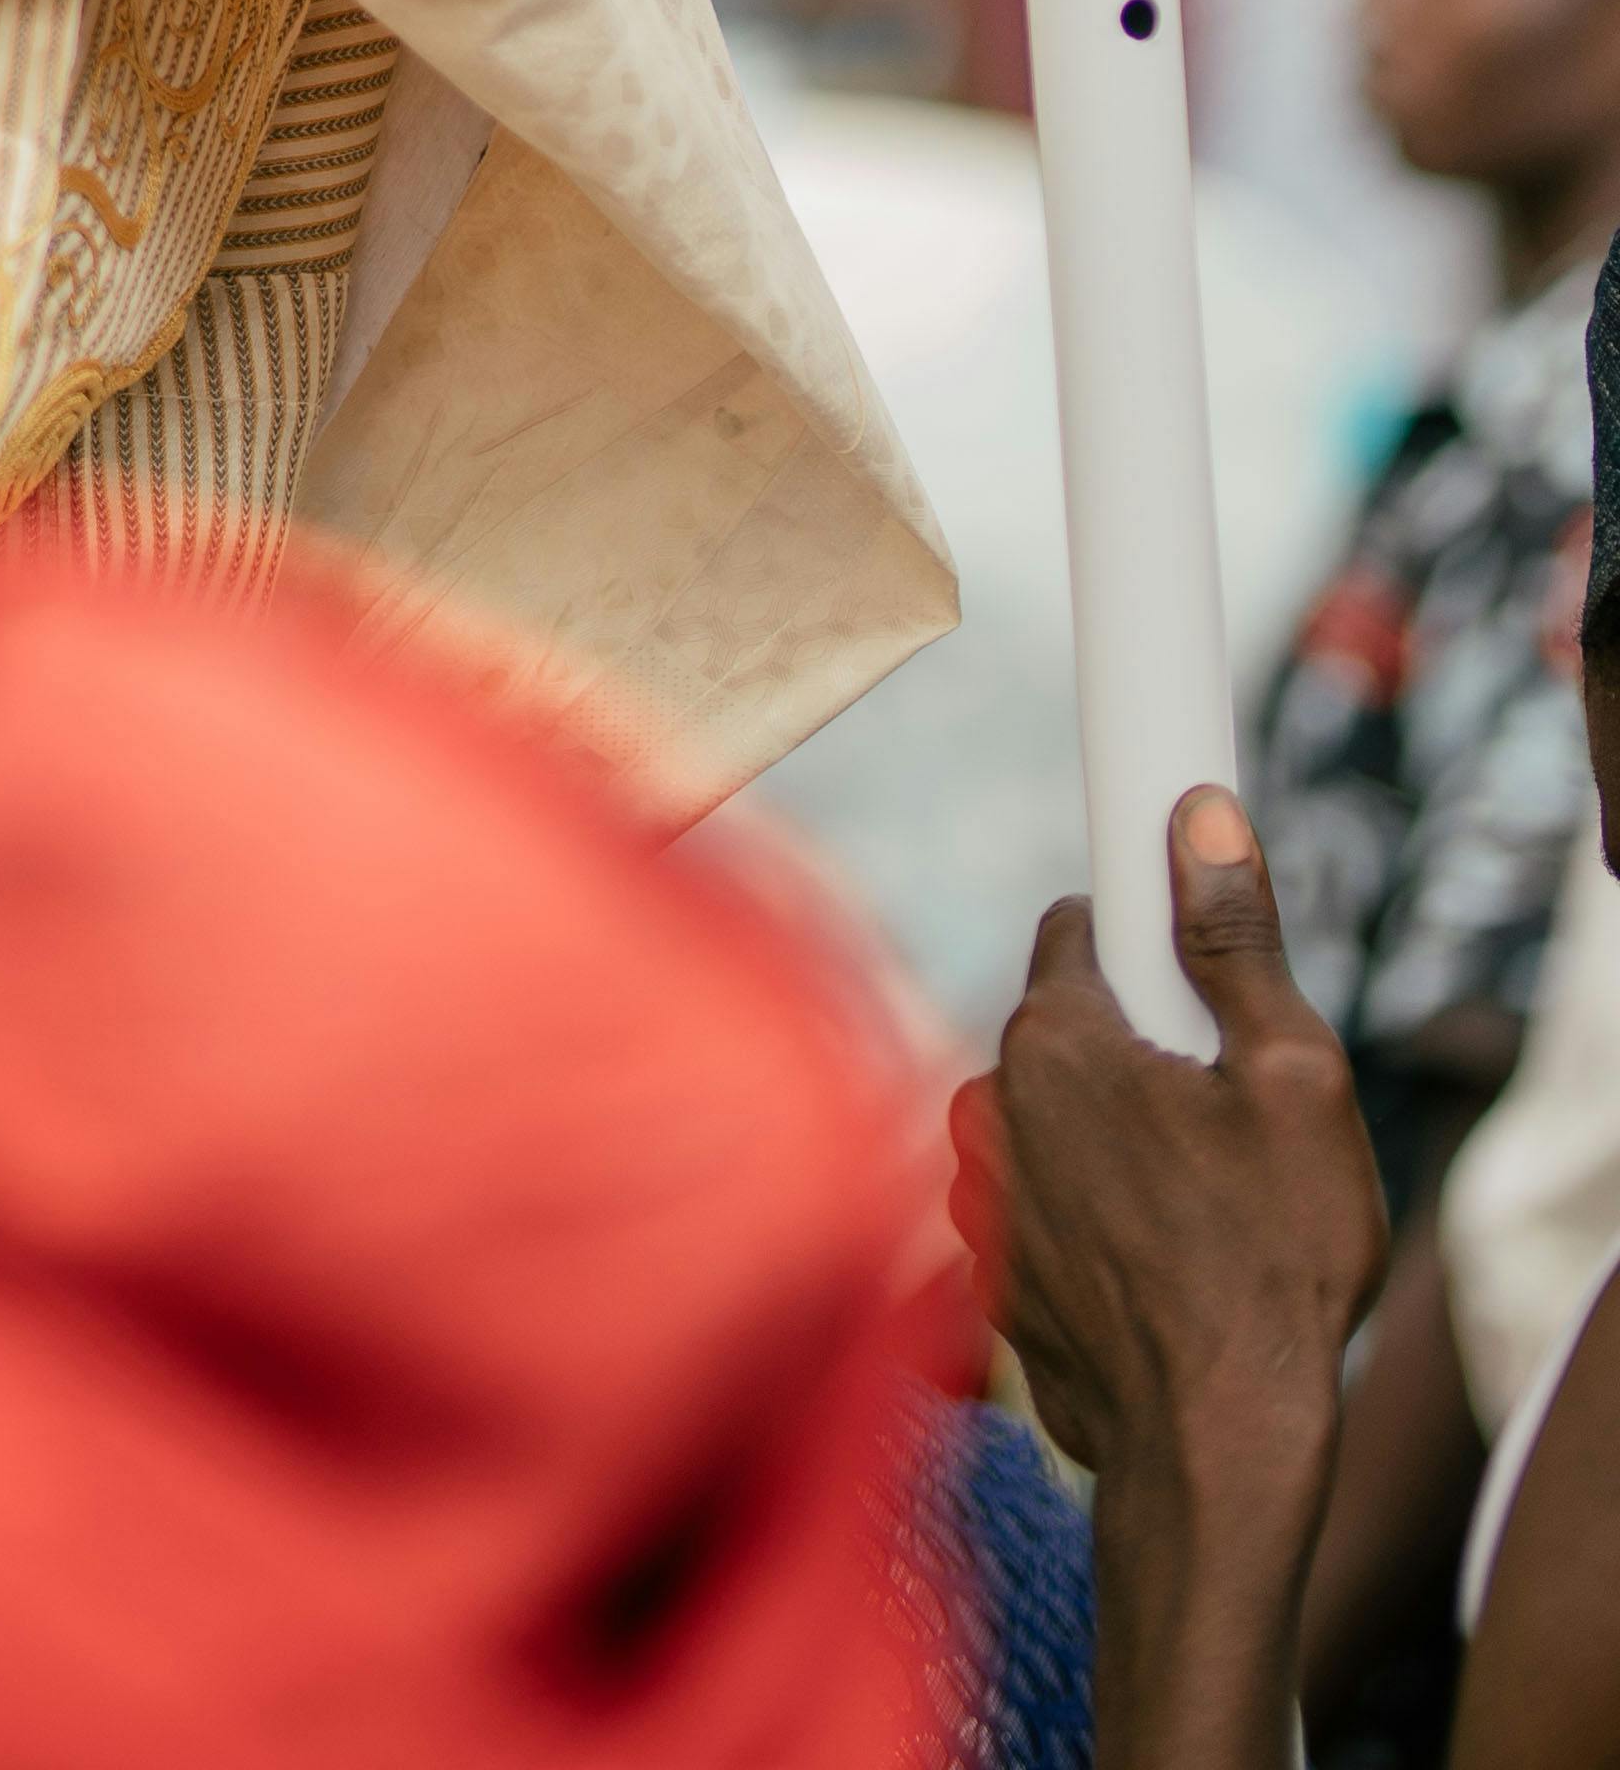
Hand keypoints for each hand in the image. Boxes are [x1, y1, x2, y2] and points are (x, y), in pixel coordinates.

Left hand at [957, 792, 1384, 1769]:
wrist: (1218, 1454)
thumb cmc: (1270, 1269)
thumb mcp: (1295, 1082)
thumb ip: (1236, 941)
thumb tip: (1201, 818)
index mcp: (1053, 1039)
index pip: (1078, 927)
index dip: (1146, 945)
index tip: (1192, 979)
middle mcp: (988, 1105)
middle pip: (1065, 1031)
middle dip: (1135, 1055)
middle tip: (1221, 1126)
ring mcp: (976, 1200)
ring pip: (1046, 1124)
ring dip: (1104, 1144)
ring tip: (1193, 1213)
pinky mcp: (986, 1278)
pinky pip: (1036, 1208)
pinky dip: (1085, 1221)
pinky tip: (1152, 1272)